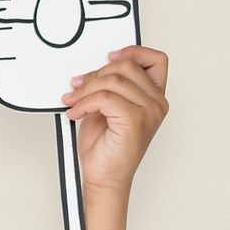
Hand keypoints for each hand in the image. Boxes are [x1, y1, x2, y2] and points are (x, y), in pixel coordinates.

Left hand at [60, 45, 169, 194]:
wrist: (104, 177)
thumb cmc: (105, 148)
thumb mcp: (105, 110)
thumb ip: (108, 88)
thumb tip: (92, 71)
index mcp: (153, 97)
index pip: (155, 60)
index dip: (133, 51)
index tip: (108, 56)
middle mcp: (156, 102)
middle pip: (126, 66)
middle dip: (95, 74)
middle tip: (76, 88)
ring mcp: (149, 111)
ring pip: (113, 81)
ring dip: (85, 90)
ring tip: (73, 102)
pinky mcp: (134, 120)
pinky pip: (104, 98)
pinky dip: (84, 103)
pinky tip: (76, 112)